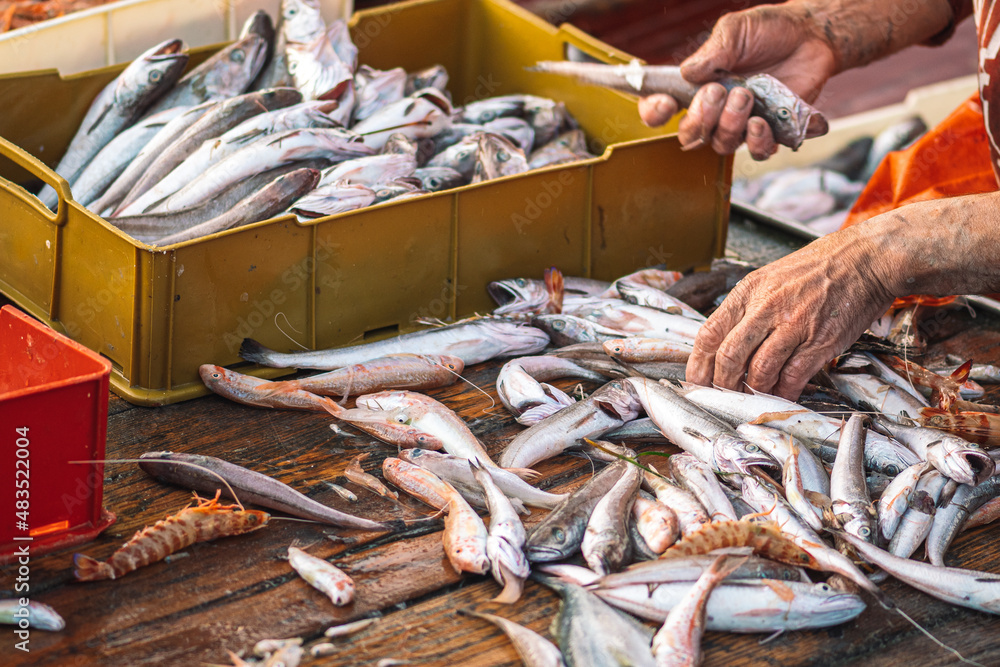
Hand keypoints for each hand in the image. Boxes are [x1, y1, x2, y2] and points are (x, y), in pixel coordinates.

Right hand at [638, 4, 835, 158]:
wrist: (811, 36)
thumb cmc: (768, 30)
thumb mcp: (735, 30)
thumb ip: (712, 51)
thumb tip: (688, 73)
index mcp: (696, 85)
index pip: (661, 108)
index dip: (654, 113)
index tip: (666, 104)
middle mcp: (714, 110)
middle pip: (689, 135)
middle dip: (698, 119)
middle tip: (716, 92)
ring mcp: (740, 123)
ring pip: (720, 144)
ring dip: (729, 124)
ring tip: (747, 95)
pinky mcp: (769, 132)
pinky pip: (755, 152)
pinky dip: (755, 141)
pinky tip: (761, 121)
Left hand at [685, 225, 896, 399]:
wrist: (865, 259)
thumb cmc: (816, 269)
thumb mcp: (770, 278)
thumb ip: (747, 309)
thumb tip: (723, 344)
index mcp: (749, 291)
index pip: (709, 333)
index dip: (697, 364)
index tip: (695, 381)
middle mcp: (767, 308)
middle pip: (729, 356)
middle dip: (721, 384)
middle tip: (721, 396)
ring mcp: (794, 325)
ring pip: (759, 371)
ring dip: (751, 391)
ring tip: (750, 398)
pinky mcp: (821, 342)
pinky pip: (793, 377)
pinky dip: (782, 392)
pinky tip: (779, 395)